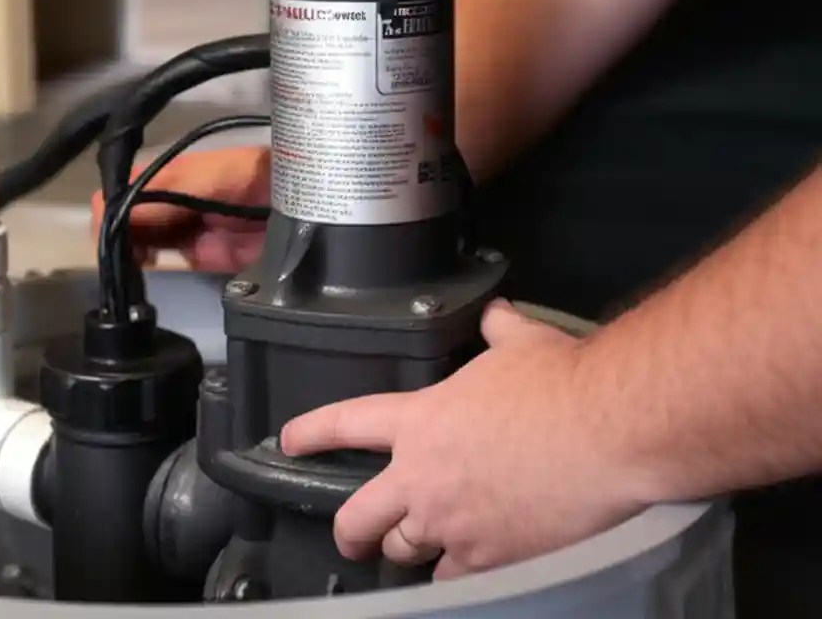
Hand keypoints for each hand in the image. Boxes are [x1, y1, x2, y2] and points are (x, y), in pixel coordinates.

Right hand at [90, 147, 269, 272]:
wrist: (302, 209)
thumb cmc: (258, 179)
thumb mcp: (208, 177)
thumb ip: (163, 193)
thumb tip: (113, 213)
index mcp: (172, 173)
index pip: (125, 186)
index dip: (111, 205)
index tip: (108, 225)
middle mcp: (171, 199)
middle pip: (127, 215)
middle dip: (115, 230)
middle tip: (116, 248)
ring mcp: (183, 229)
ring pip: (137, 240)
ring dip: (126, 250)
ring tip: (124, 259)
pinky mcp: (197, 257)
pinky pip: (160, 261)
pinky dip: (143, 265)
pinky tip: (136, 267)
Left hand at [280, 300, 648, 579]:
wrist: (606, 433)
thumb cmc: (565, 386)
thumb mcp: (522, 344)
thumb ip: (498, 331)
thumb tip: (497, 315)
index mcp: (421, 421)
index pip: (345, 424)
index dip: (310, 433)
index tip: (288, 442)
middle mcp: (422, 477)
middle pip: (357, 515)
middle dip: (348, 531)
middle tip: (350, 537)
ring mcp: (449, 522)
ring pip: (402, 551)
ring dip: (404, 551)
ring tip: (411, 553)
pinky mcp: (486, 557)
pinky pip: (449, 581)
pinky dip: (451, 578)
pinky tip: (460, 573)